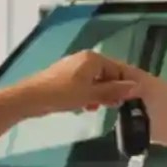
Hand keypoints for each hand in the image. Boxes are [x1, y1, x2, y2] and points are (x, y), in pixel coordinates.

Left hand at [11, 50, 139, 116]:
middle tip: (115, 106)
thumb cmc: (62, 94)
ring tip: (98, 107)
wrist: (31, 98)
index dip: (126, 84)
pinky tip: (85, 106)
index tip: (132, 99)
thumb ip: (113, 91)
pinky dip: (88, 95)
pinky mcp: (65, 77)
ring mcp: (74, 68)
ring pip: (96, 81)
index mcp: (93, 59)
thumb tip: (135, 87)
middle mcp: (84, 59)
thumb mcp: (91, 94)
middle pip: (107, 74)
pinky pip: (84, 85)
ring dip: (100, 94)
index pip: (118, 69)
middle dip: (112, 90)